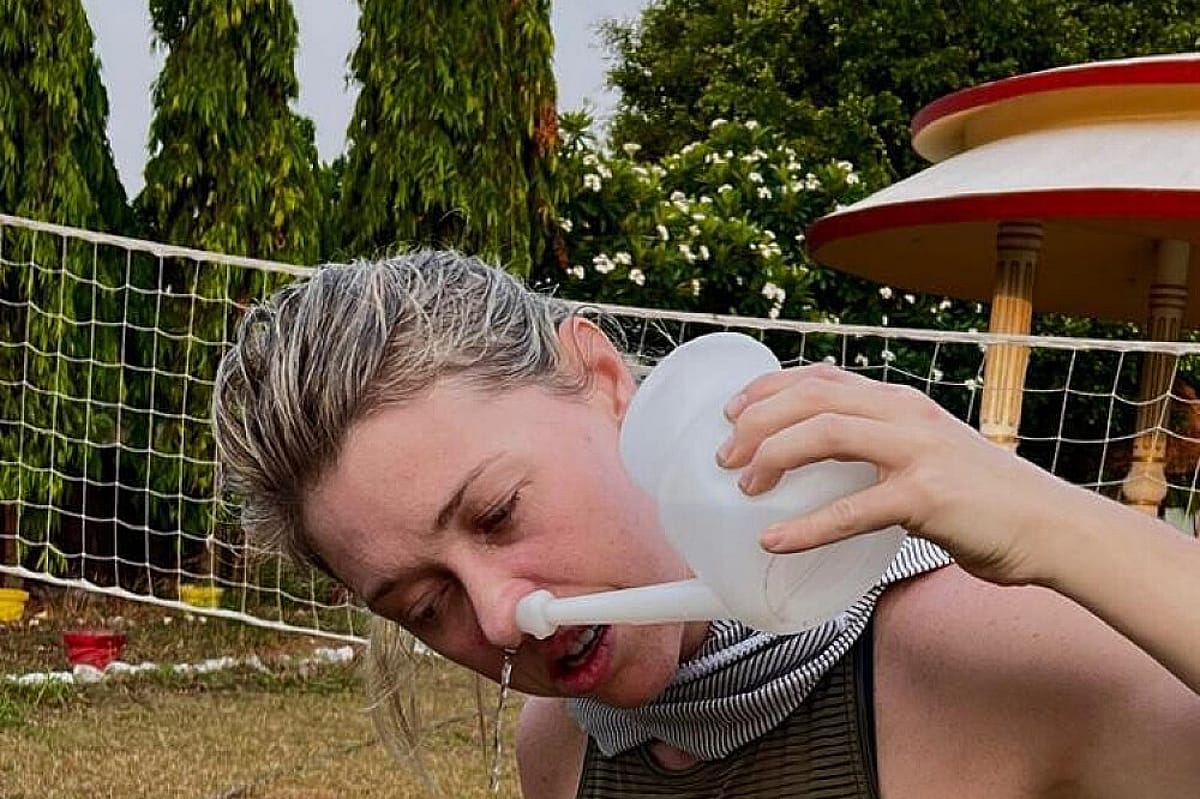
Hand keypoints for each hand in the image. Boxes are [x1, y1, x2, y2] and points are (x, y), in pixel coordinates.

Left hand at [715, 363, 1086, 586]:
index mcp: (900, 402)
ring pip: (825, 433)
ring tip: (742, 487)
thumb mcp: (927, 452)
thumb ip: (881, 448)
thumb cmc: (982, 497)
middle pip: (812, 397)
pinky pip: (852, 511)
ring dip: (772, 456)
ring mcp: (917, 451)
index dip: (767, 388)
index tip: (731, 411)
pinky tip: (775, 542)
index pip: (821, 377)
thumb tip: (821, 466)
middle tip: (724, 456)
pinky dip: (807, 527)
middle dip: (757, 421)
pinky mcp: (927, 497)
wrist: (1050, 525)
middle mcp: (905, 414)